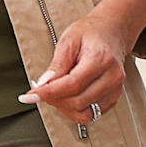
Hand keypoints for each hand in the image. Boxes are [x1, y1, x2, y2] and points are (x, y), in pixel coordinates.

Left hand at [26, 0, 145, 124]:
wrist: (110, 32)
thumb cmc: (90, 34)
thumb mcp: (68, 40)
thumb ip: (57, 64)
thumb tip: (43, 84)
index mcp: (101, 59)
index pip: (72, 85)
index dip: (48, 93)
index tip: (30, 96)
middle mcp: (112, 76)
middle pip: (78, 102)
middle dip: (54, 99)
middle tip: (41, 90)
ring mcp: (115, 89)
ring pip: (84, 113)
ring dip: (64, 107)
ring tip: (55, 92)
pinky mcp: (114, 98)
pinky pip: (91, 114)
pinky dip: (75, 109)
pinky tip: (68, 96)